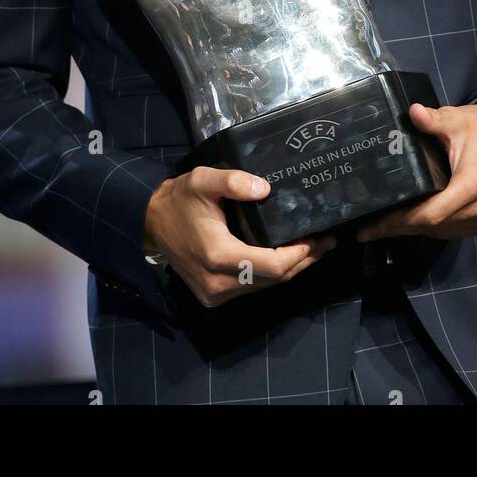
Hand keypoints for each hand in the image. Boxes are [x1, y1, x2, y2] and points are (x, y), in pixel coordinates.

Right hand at [143, 166, 337, 308]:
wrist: (151, 222)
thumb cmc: (180, 199)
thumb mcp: (203, 180)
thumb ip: (234, 181)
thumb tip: (265, 189)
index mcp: (219, 256)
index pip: (272, 265)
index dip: (300, 255)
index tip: (318, 238)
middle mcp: (219, 283)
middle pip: (273, 279)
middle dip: (303, 262)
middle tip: (325, 242)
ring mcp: (215, 294)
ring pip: (264, 286)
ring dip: (289, 269)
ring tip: (312, 248)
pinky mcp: (213, 296)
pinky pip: (251, 287)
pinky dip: (271, 274)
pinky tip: (285, 257)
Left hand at [355, 100, 476, 242]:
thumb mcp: (455, 119)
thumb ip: (432, 119)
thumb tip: (412, 112)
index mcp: (475, 184)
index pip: (431, 213)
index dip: (400, 222)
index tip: (374, 226)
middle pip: (436, 227)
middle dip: (401, 228)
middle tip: (371, 230)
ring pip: (446, 232)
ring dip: (417, 230)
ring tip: (387, 227)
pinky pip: (457, 230)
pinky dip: (435, 227)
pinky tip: (414, 222)